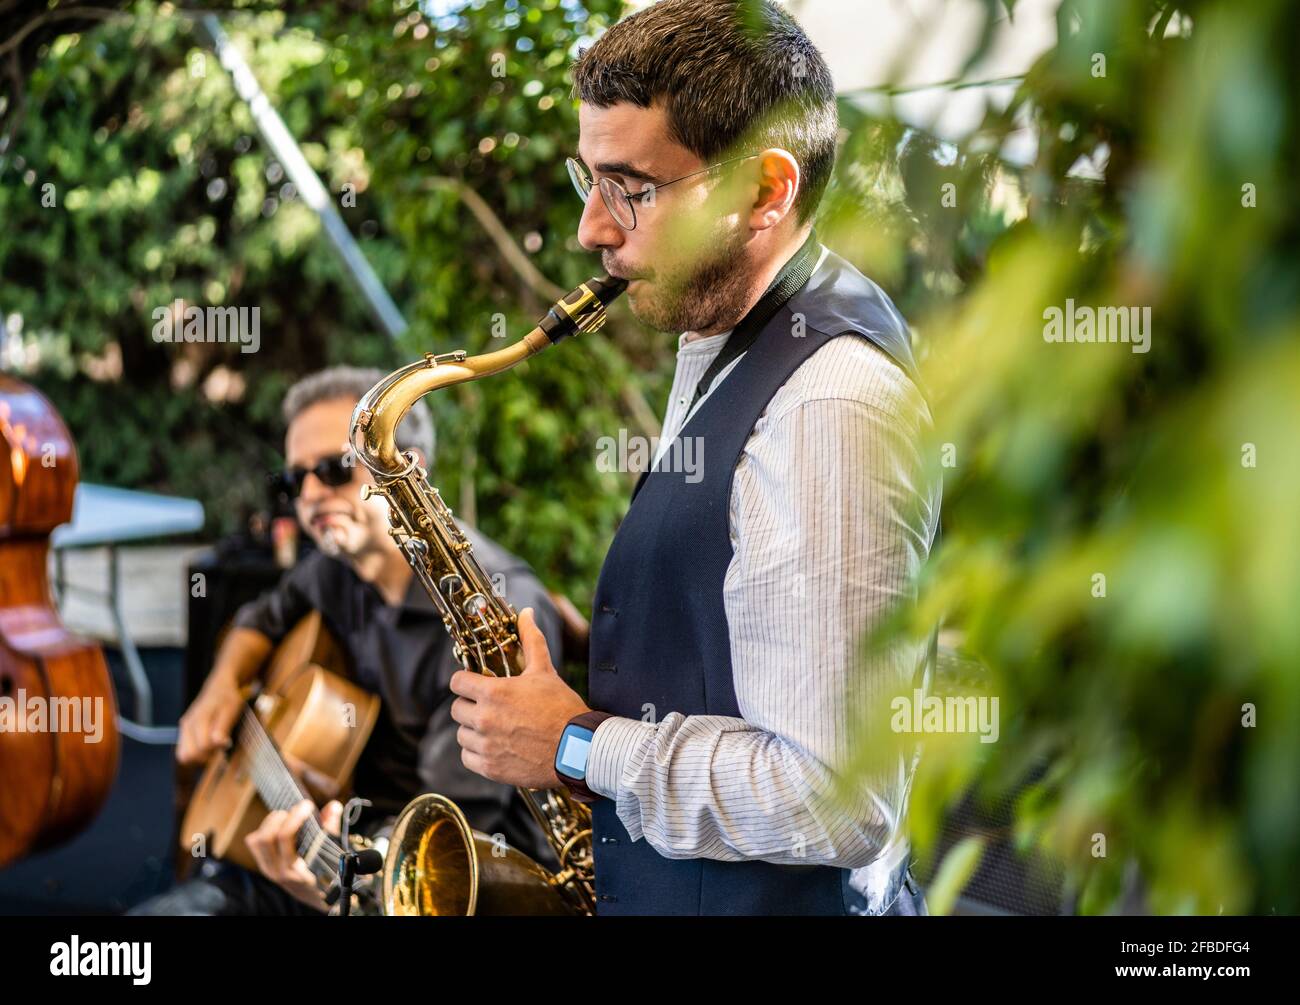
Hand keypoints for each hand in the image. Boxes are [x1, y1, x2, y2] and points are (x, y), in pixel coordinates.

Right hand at [176, 674, 244, 765]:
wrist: (220, 687)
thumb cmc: (228, 698)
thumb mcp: (231, 709)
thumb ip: (223, 726)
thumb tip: (218, 743)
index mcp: (199, 719)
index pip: (201, 747)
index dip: (215, 749)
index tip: (227, 743)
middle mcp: (187, 725)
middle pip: (187, 755)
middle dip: (205, 756)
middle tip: (220, 748)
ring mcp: (184, 728)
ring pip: (183, 755)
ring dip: (199, 757)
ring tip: (214, 747)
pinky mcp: (184, 731)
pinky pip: (184, 750)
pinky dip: (196, 753)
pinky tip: (209, 746)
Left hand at [245, 798, 342, 910]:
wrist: (315, 896)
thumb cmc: (327, 874)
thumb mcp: (332, 854)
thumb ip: (332, 828)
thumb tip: (333, 806)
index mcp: (296, 869)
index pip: (284, 837)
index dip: (294, 817)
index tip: (307, 806)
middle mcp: (278, 870)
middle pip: (266, 837)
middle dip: (281, 817)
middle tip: (296, 810)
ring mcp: (268, 869)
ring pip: (256, 840)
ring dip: (270, 823)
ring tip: (286, 816)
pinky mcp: (264, 865)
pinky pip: (254, 843)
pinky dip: (263, 830)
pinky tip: (279, 826)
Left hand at [450, 607, 588, 788]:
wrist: (577, 749)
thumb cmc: (562, 708)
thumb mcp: (544, 671)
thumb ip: (531, 639)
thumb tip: (526, 614)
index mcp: (493, 692)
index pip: (457, 682)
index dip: (466, 681)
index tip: (476, 685)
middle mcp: (484, 718)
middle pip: (456, 709)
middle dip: (470, 706)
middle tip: (490, 708)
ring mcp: (486, 745)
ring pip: (462, 735)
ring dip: (473, 731)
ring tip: (496, 729)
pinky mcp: (490, 768)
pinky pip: (468, 758)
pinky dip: (478, 754)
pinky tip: (496, 747)